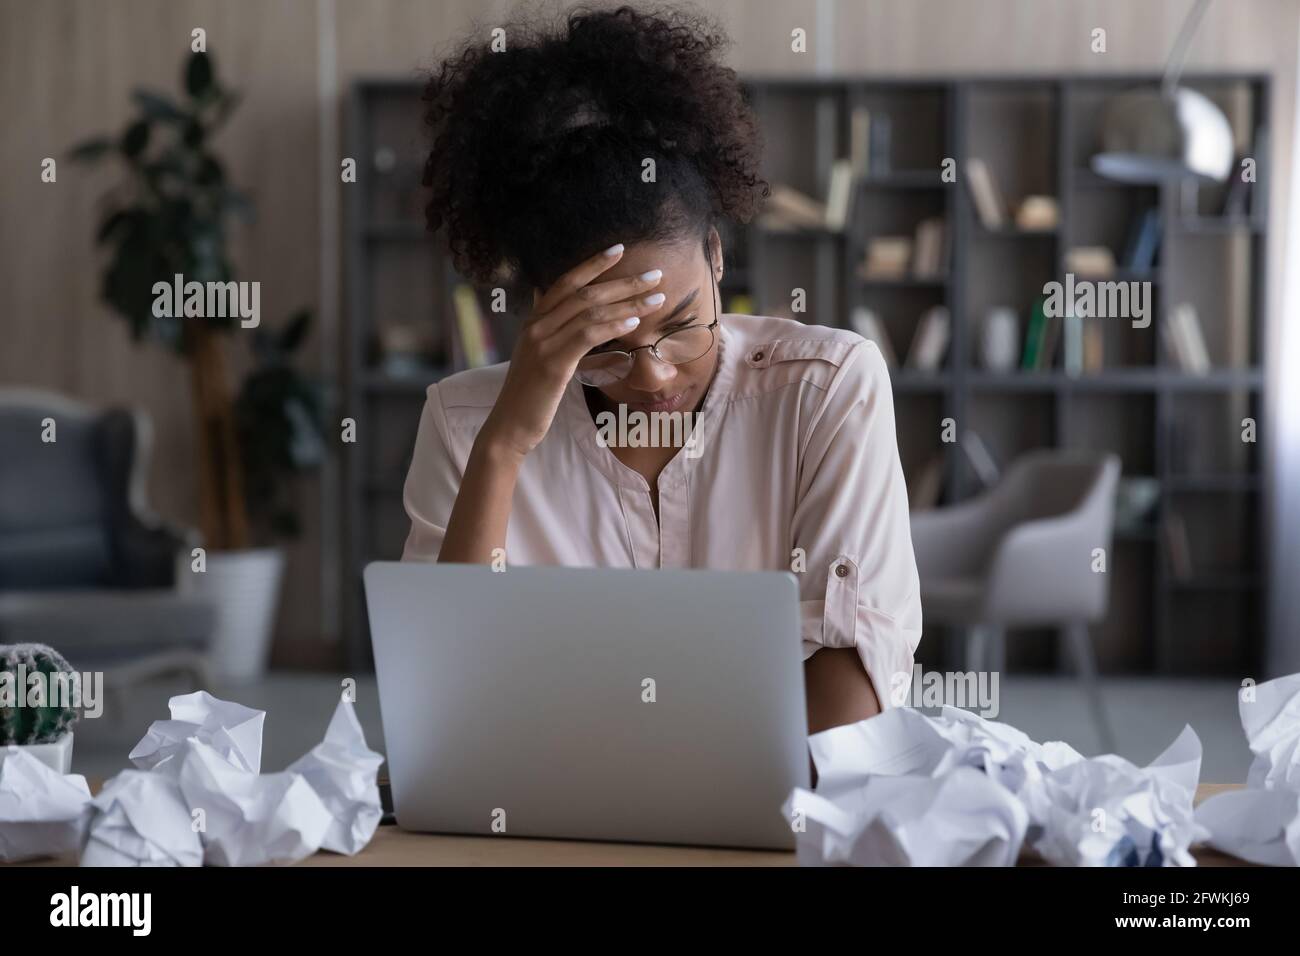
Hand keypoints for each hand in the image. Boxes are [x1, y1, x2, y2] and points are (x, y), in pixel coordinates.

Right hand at [479, 244, 664, 458]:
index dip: (593, 264)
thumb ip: (549, 330)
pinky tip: (634, 322)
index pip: (565, 281)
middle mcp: (536, 325)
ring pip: (590, 311)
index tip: (620, 249)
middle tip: (655, 275)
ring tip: (657, 298)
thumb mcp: (537, 355)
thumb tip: (556, 308)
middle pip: (584, 292)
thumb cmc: (530, 394)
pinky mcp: (553, 364)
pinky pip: (587, 336)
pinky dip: (613, 326)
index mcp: (533, 320)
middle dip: (623, 281)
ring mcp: (542, 343)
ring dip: (628, 302)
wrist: (510, 426)